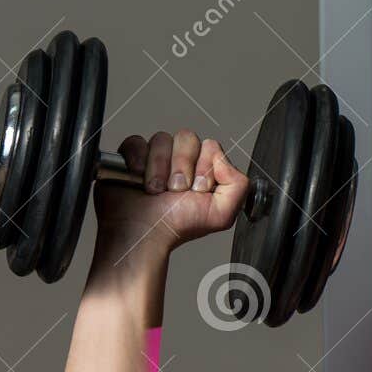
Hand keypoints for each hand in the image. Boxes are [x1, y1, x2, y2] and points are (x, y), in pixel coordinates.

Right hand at [94, 130, 248, 252]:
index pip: (210, 146)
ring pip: (162, 139)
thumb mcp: (222, 214)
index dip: (204, 167)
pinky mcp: (133, 156)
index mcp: (204, 170)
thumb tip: (223, 159)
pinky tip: (139, 181)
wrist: (145, 233)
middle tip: (176, 191)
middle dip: (182, 167)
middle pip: (187, 138)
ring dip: (159, 169)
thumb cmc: (179, 226)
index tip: (196, 191)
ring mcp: (157, 157)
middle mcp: (182, 161)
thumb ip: (239, 185)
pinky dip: (138, 162)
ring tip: (156, 191)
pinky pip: (137, 142)